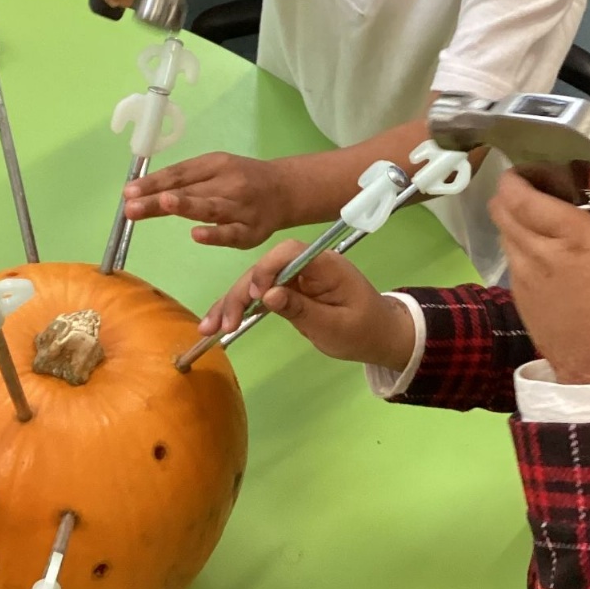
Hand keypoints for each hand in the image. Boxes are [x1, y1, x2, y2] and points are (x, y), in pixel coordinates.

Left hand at [124, 153, 288, 248]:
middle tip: (131, 206)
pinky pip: (232, 234)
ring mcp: (241, 208)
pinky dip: (216, 234)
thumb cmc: (242, 181)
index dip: (154, 182)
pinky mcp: (252, 232)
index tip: (128, 192)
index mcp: (216, 165)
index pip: (180, 173)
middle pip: (191, 191)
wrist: (287, 191)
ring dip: (187, 206)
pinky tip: (197, 234)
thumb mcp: (215, 171)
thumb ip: (184, 182)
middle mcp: (229, 183)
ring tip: (164, 204)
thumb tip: (139, 193)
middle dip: (160, 199)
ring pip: (211, 207)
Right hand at [198, 240, 416, 370]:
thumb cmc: (364, 330)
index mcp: (324, 264)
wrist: (380, 335)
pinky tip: (218, 323)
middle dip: (240, 293)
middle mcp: (305, 266)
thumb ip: (302, 309)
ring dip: (231, 303)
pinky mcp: (288, 291)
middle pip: (264, 268)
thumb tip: (269, 296)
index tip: (258, 295)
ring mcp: (295, 278)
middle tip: (222, 323)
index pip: (288, 253)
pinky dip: (240, 309)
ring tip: (209, 328)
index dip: (267, 269)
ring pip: (256, 283)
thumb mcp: (335, 326)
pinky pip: (260, 296)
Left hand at [491, 167, 589, 384]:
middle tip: (538, 194)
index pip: (519, 193)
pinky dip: (520, 246)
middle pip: (500, 207)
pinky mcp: (516, 295)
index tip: (538, 172)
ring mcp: (521, 274)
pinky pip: (510, 257)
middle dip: (512, 193)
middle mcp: (537, 250)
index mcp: (571, 234)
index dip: (518, 176)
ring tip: (545, 225)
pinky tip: (546, 256)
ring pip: (502, 231)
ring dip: (515, 219)